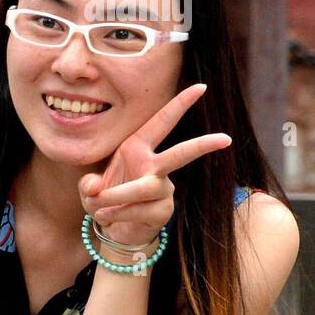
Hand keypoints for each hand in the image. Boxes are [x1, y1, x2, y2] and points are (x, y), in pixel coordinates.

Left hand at [79, 83, 231, 250]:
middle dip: (201, 145)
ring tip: (97, 204)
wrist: (112, 228)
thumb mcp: (90, 188)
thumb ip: (88, 185)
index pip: (161, 123)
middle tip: (225, 139)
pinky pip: (138, 210)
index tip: (201, 87)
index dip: (179, 105)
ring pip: (145, 188)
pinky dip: (116, 214)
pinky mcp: (162, 211)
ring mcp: (162, 190)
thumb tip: (95, 188)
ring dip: (118, 195)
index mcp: (138, 149)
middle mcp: (154, 166)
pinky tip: (105, 216)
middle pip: (180, 154)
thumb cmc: (105, 199)